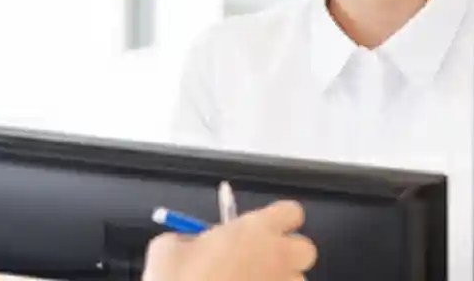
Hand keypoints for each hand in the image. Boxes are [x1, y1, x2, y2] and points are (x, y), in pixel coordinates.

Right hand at [143, 200, 316, 280]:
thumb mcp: (168, 249)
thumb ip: (189, 240)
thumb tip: (193, 244)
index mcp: (255, 231)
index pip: (291, 212)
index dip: (278, 219)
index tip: (260, 228)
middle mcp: (277, 258)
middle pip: (305, 249)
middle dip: (286, 254)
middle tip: (258, 261)